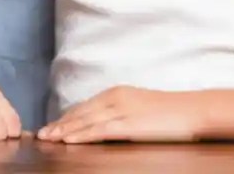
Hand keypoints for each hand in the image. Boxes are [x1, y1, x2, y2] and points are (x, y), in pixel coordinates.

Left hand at [36, 86, 200, 143]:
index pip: (84, 106)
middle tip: (40, 134)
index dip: (65, 117)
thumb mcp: (139, 107)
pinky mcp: (129, 124)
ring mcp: (121, 111)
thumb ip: (121, 112)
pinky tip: (68, 140)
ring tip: (46, 138)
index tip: (50, 126)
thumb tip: (104, 123)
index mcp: (116, 93)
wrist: (193, 110)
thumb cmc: (170, 113)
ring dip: (63, 131)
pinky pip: (99, 130)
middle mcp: (115, 98)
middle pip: (79, 113)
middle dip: (58, 124)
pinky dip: (81, 135)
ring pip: (85, 121)